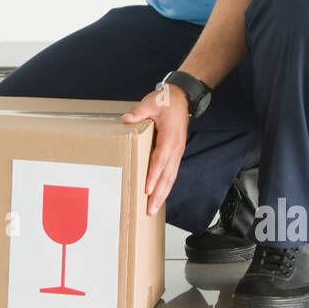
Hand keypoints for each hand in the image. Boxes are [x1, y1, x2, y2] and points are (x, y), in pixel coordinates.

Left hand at [120, 83, 189, 215]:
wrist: (182, 98)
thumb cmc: (167, 101)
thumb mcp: (151, 102)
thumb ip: (139, 112)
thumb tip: (126, 120)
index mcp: (170, 137)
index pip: (160, 160)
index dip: (153, 175)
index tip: (147, 189)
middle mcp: (175, 148)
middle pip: (167, 175)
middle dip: (158, 194)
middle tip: (150, 209)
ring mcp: (177, 152)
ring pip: (170, 177)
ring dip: (162, 194)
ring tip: (153, 209)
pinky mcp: (175, 153)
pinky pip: (171, 173)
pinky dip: (165, 186)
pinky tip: (158, 196)